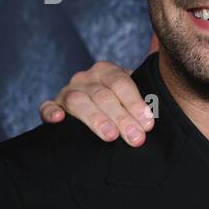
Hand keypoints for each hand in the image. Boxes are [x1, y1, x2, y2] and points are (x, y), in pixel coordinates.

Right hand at [38, 61, 153, 145]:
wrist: (100, 110)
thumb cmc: (123, 106)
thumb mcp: (135, 99)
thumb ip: (147, 102)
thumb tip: (161, 115)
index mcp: (107, 71)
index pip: (121, 83)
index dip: (135, 103)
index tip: (148, 124)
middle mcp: (85, 78)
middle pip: (103, 95)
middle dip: (121, 118)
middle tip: (136, 138)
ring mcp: (67, 92)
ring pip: (78, 101)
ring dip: (96, 119)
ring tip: (111, 136)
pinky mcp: (53, 106)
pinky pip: (47, 107)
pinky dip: (51, 112)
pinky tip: (59, 120)